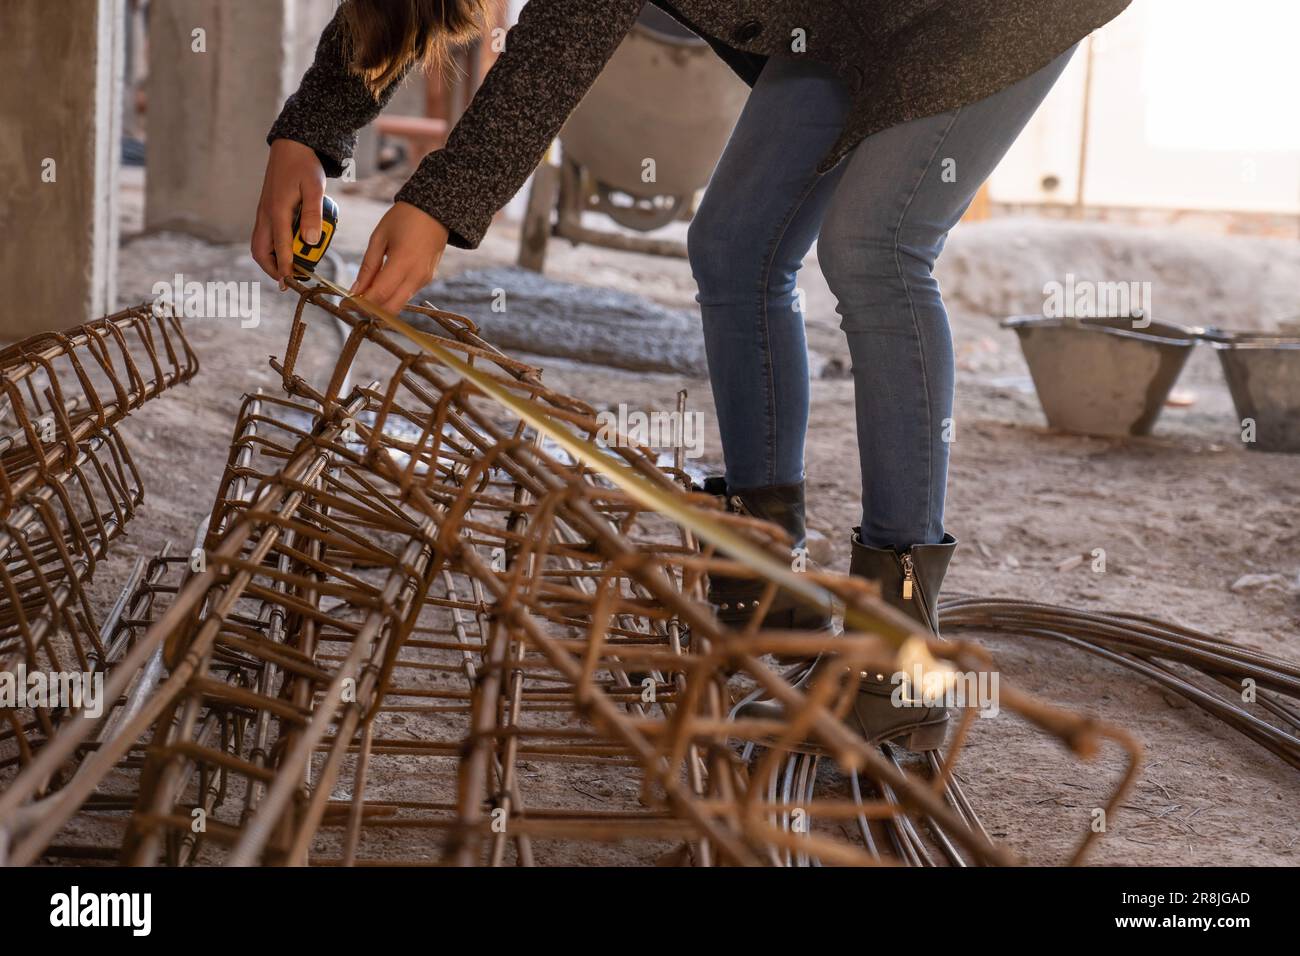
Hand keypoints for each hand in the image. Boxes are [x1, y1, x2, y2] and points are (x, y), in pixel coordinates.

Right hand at [251, 138, 326, 287]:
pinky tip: (291, 250)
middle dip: (272, 269)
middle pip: (260, 251)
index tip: (290, 283)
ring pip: (260, 245)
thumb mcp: (315, 188)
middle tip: (290, 280)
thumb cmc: (304, 166)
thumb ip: (313, 214)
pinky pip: (266, 236)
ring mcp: (264, 213)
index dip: (285, 267)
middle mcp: (266, 215)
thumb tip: (311, 241)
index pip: (279, 247)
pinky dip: (274, 248)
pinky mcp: (267, 211)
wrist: (291, 147)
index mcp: (277, 210)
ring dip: (272, 259)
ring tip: (292, 269)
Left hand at [351, 202, 448, 313]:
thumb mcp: (379, 237)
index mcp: (403, 262)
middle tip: (354, 303)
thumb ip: (367, 266)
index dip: (360, 303)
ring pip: (399, 304)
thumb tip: (356, 290)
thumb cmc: (404, 218)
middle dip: (370, 311)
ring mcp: (424, 280)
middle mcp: (416, 276)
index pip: (379, 294)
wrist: (434, 211)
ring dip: (381, 305)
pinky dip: (391, 296)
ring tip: (365, 294)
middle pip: (390, 308)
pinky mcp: (427, 280)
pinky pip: (406, 295)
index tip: (345, 304)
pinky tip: (381, 286)